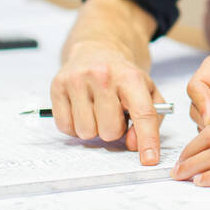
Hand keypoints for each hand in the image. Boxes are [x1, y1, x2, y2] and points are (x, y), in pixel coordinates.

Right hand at [50, 39, 166, 164]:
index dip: (148, 140)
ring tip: (97, 110)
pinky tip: (81, 109)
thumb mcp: (147, 90)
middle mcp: (103, 76)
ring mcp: (78, 80)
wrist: (97, 48)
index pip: (143, 114)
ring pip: (86, 132)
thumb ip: (152, 118)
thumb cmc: (122, 75)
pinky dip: (75, 125)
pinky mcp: (57, 85)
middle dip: (114, 130)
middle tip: (114, 114)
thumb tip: (134, 144)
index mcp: (131, 77)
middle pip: (110, 131)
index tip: (149, 160)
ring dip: (94, 128)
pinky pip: (65, 127)